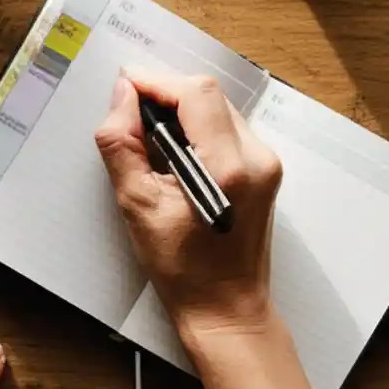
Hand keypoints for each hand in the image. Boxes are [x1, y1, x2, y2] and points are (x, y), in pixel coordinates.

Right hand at [94, 67, 281, 332]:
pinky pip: (225, 126)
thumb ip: (123, 144)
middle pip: (208, 95)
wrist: (225, 306)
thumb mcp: (136, 205)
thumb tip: (122, 96)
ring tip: (147, 133)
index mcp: (229, 168)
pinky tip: (172, 149)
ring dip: (179, 108)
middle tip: (128, 111)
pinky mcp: (264, 168)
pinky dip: (194, 125)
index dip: (155, 82)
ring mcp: (266, 162)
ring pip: (216, 107)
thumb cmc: (181, 267)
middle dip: (164, 93)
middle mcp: (258, 158)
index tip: (124, 86)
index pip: (196, 94)